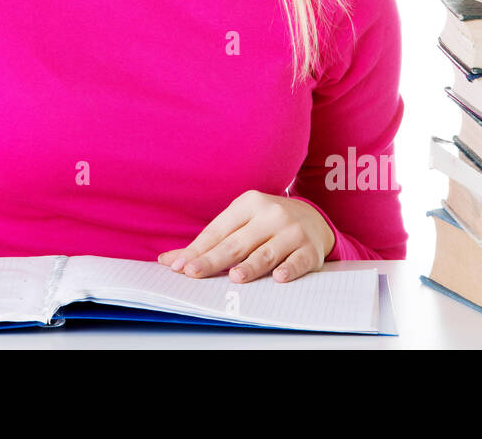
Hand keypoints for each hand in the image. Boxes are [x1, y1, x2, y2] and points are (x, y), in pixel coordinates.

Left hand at [157, 190, 334, 283]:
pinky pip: (298, 260)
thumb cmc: (265, 223)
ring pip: (266, 252)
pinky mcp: (310, 249)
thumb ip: (208, 243)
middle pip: (237, 242)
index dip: (198, 249)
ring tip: (235, 277)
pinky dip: (289, 268)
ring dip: (251, 265)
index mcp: (248, 203)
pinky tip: (278, 277)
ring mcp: (292, 231)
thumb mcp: (239, 223)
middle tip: (195, 272)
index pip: (218, 231)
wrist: (313, 218)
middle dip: (214, 259)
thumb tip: (169, 261)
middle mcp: (270, 214)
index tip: (179, 266)